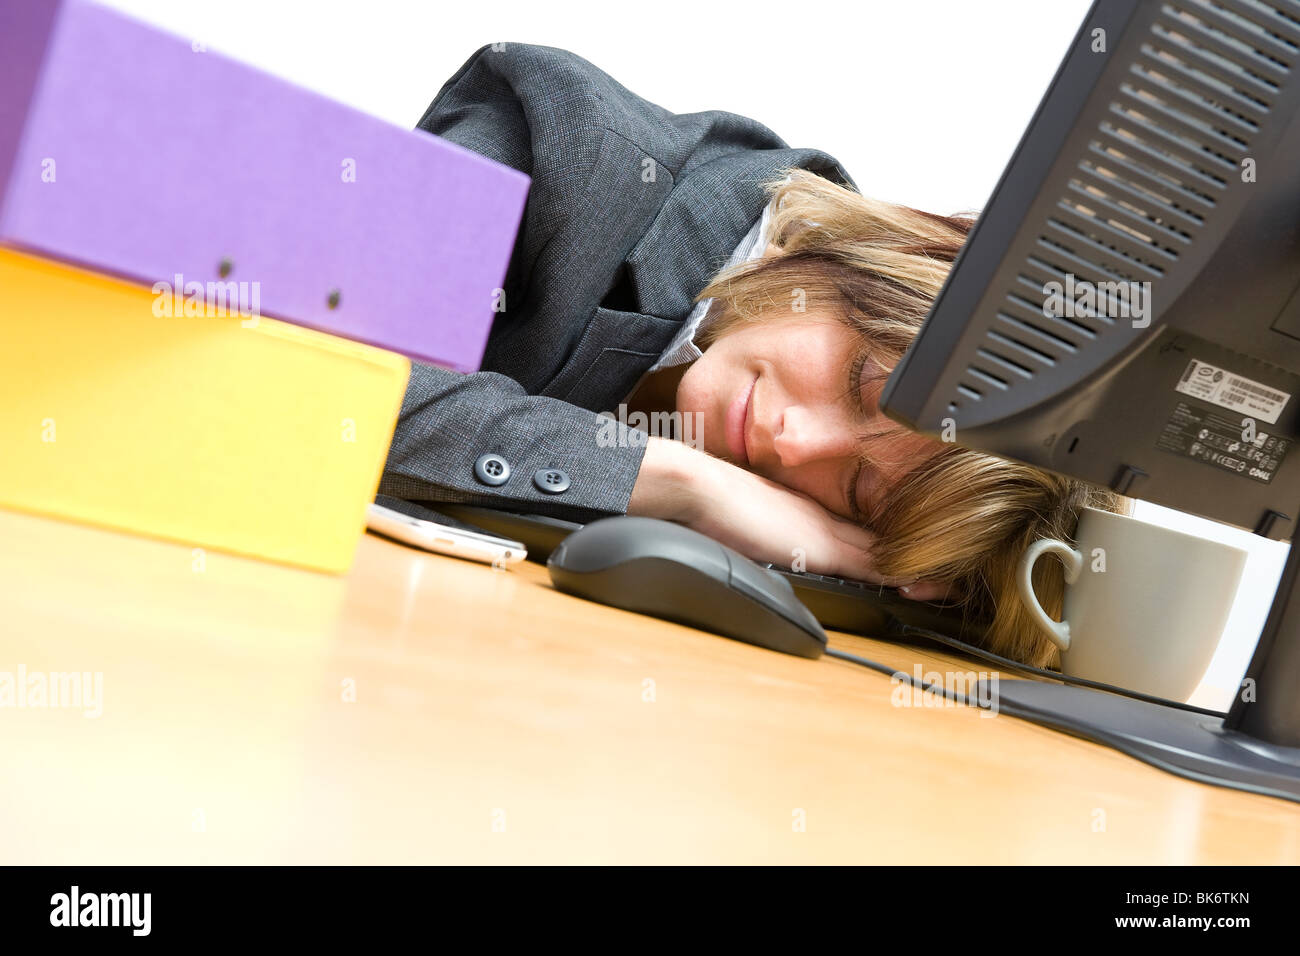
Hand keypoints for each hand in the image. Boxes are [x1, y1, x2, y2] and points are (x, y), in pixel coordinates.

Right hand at [628, 437, 949, 597]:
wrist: (702, 488)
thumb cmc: (714, 509)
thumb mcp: (749, 528)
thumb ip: (769, 541)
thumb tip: (770, 555)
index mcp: (811, 519)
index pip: (864, 540)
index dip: (897, 554)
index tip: (924, 569)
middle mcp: (827, 524)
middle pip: (885, 545)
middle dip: (922, 562)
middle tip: (956, 581)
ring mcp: (827, 534)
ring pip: (888, 554)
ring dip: (922, 571)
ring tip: (955, 588)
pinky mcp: (823, 547)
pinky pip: (873, 564)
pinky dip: (901, 575)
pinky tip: (925, 587)